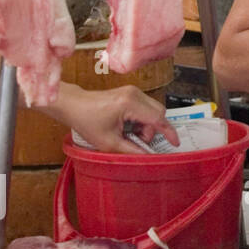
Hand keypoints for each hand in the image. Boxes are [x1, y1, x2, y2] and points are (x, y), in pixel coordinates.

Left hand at [50, 83, 178, 154]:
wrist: (74, 105)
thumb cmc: (86, 121)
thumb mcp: (108, 142)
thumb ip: (131, 151)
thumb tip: (148, 157)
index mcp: (129, 104)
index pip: (157, 118)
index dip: (168, 132)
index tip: (175, 143)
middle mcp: (134, 94)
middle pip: (159, 112)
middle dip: (154, 129)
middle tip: (139, 140)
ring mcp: (133, 91)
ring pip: (154, 109)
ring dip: (148, 124)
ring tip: (130, 134)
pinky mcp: (131, 92)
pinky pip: (146, 106)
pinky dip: (142, 118)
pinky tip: (129, 126)